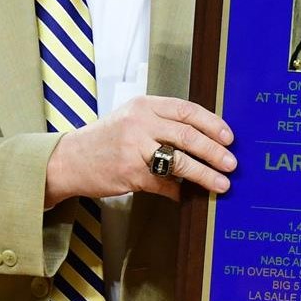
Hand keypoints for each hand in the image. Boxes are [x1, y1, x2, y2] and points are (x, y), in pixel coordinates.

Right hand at [44, 95, 236, 203]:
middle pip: (188, 135)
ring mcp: (134, 148)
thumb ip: (163, 123)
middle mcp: (140, 123)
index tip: (229, 136)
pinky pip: (163, 184)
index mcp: (144, 105)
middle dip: (215, 151)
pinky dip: (177, 191)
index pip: (187, 110)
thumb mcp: (132, 118)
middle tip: (231, 163)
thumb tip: (203, 138)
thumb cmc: (105, 139)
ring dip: (204, 174)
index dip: (212, 123)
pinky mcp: (130, 173)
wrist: (69, 159)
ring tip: (220, 183)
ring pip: (179, 161)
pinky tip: (185, 194)